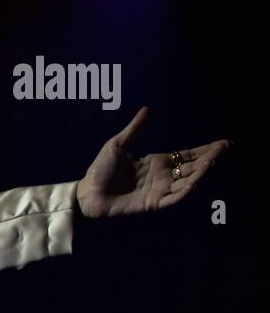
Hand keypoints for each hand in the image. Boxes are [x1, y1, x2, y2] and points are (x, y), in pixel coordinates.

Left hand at [75, 106, 230, 219]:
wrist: (87, 193)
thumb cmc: (100, 169)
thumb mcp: (117, 145)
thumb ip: (134, 129)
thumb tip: (147, 109)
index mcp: (156, 162)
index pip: (186, 155)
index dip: (205, 150)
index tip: (223, 144)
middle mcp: (162, 176)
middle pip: (191, 167)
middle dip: (208, 159)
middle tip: (224, 150)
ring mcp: (158, 190)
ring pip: (186, 182)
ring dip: (200, 173)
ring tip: (212, 163)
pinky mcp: (152, 204)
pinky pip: (173, 198)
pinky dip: (184, 191)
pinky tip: (195, 182)